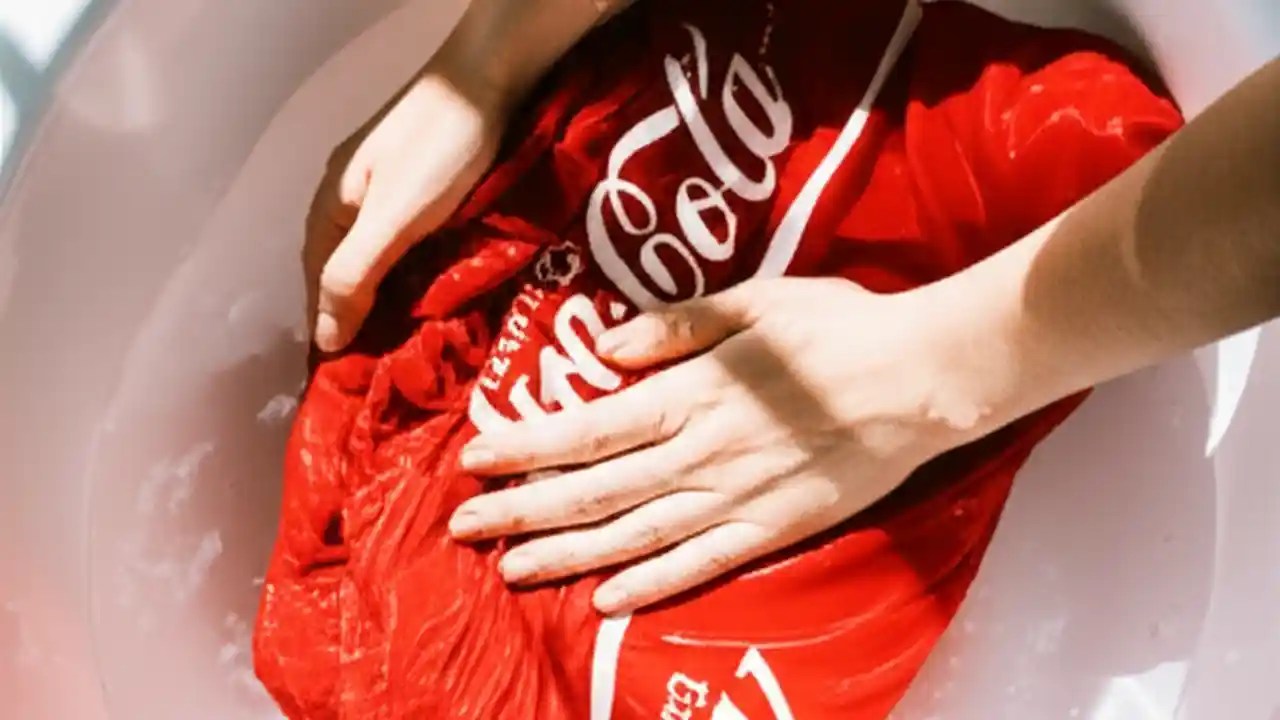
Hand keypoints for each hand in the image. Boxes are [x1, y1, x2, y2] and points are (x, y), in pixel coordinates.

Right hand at [304, 67, 507, 351]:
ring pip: (380, 256)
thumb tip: (322, 340)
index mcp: (331, 207)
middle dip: (361, 316)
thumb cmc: (439, 152)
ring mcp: (387, 188)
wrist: (490, 77)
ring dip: (391, 295)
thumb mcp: (392, 221)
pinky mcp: (424, 184)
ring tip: (412, 340)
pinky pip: (409, 240)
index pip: (317, 285)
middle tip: (387, 367)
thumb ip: (353, 276)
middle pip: (347, 271)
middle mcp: (351, 199)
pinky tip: (435, 290)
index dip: (332, 327)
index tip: (350, 375)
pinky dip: (416, 270)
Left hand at [449, 277, 1005, 613]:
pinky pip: (701, 565)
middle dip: (522, 510)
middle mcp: (700, 455)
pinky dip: (651, 586)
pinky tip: (607, 602)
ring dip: (568, 555)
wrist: (921, 379)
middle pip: (594, 491)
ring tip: (512, 569)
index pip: (586, 431)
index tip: (473, 463)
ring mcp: (736, 499)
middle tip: (463, 527)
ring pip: (634, 536)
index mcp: (689, 395)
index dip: (524, 449)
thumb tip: (607, 350)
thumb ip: (675, 328)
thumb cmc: (836, 328)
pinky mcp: (773, 530)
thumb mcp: (752, 301)